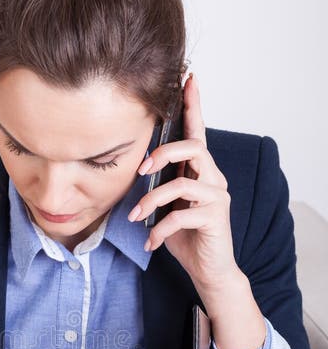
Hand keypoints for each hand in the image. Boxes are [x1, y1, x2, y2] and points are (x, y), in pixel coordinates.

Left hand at [128, 73, 239, 297]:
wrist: (208, 270)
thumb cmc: (185, 236)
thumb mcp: (165, 207)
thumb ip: (156, 186)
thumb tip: (131, 171)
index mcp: (200, 171)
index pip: (197, 132)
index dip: (193, 105)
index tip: (188, 79)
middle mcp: (213, 178)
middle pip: (194, 148)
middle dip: (163, 154)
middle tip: (140, 169)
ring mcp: (217, 197)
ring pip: (182, 184)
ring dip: (152, 200)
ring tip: (135, 217)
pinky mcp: (215, 219)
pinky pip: (181, 216)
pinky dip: (159, 230)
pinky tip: (150, 242)